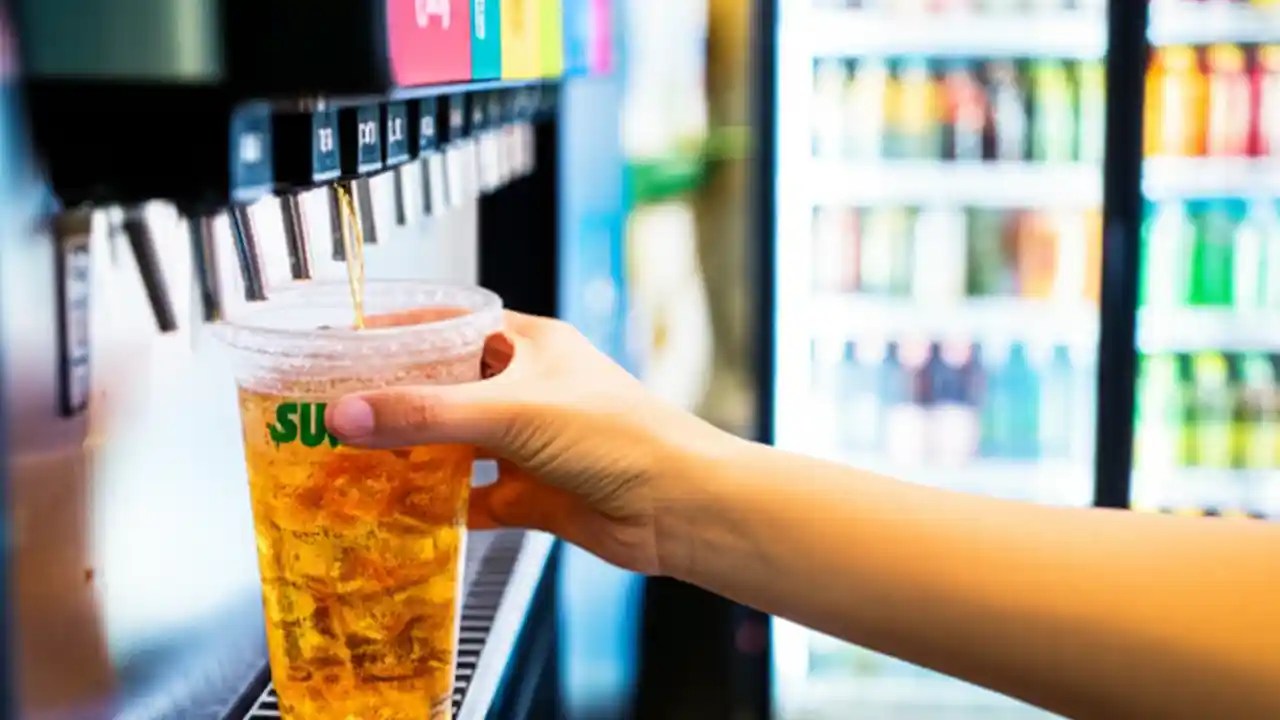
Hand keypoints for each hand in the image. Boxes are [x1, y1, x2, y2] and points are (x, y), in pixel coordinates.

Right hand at [326, 311, 730, 574]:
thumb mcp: (512, 411)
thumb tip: (349, 413)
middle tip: (336, 411)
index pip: (449, 327)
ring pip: (453, 445)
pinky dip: (438, 507)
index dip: (398, 333)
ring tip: (354, 462)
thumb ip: (427, 413)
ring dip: (412, 456)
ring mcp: (528, 444)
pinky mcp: (531, 493)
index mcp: (528, 345)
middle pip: (445, 389)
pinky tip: (403, 513)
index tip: (346, 345)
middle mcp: (526, 390)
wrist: (678, 507)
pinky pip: (471, 498)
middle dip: (394, 402)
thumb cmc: (621, 436)